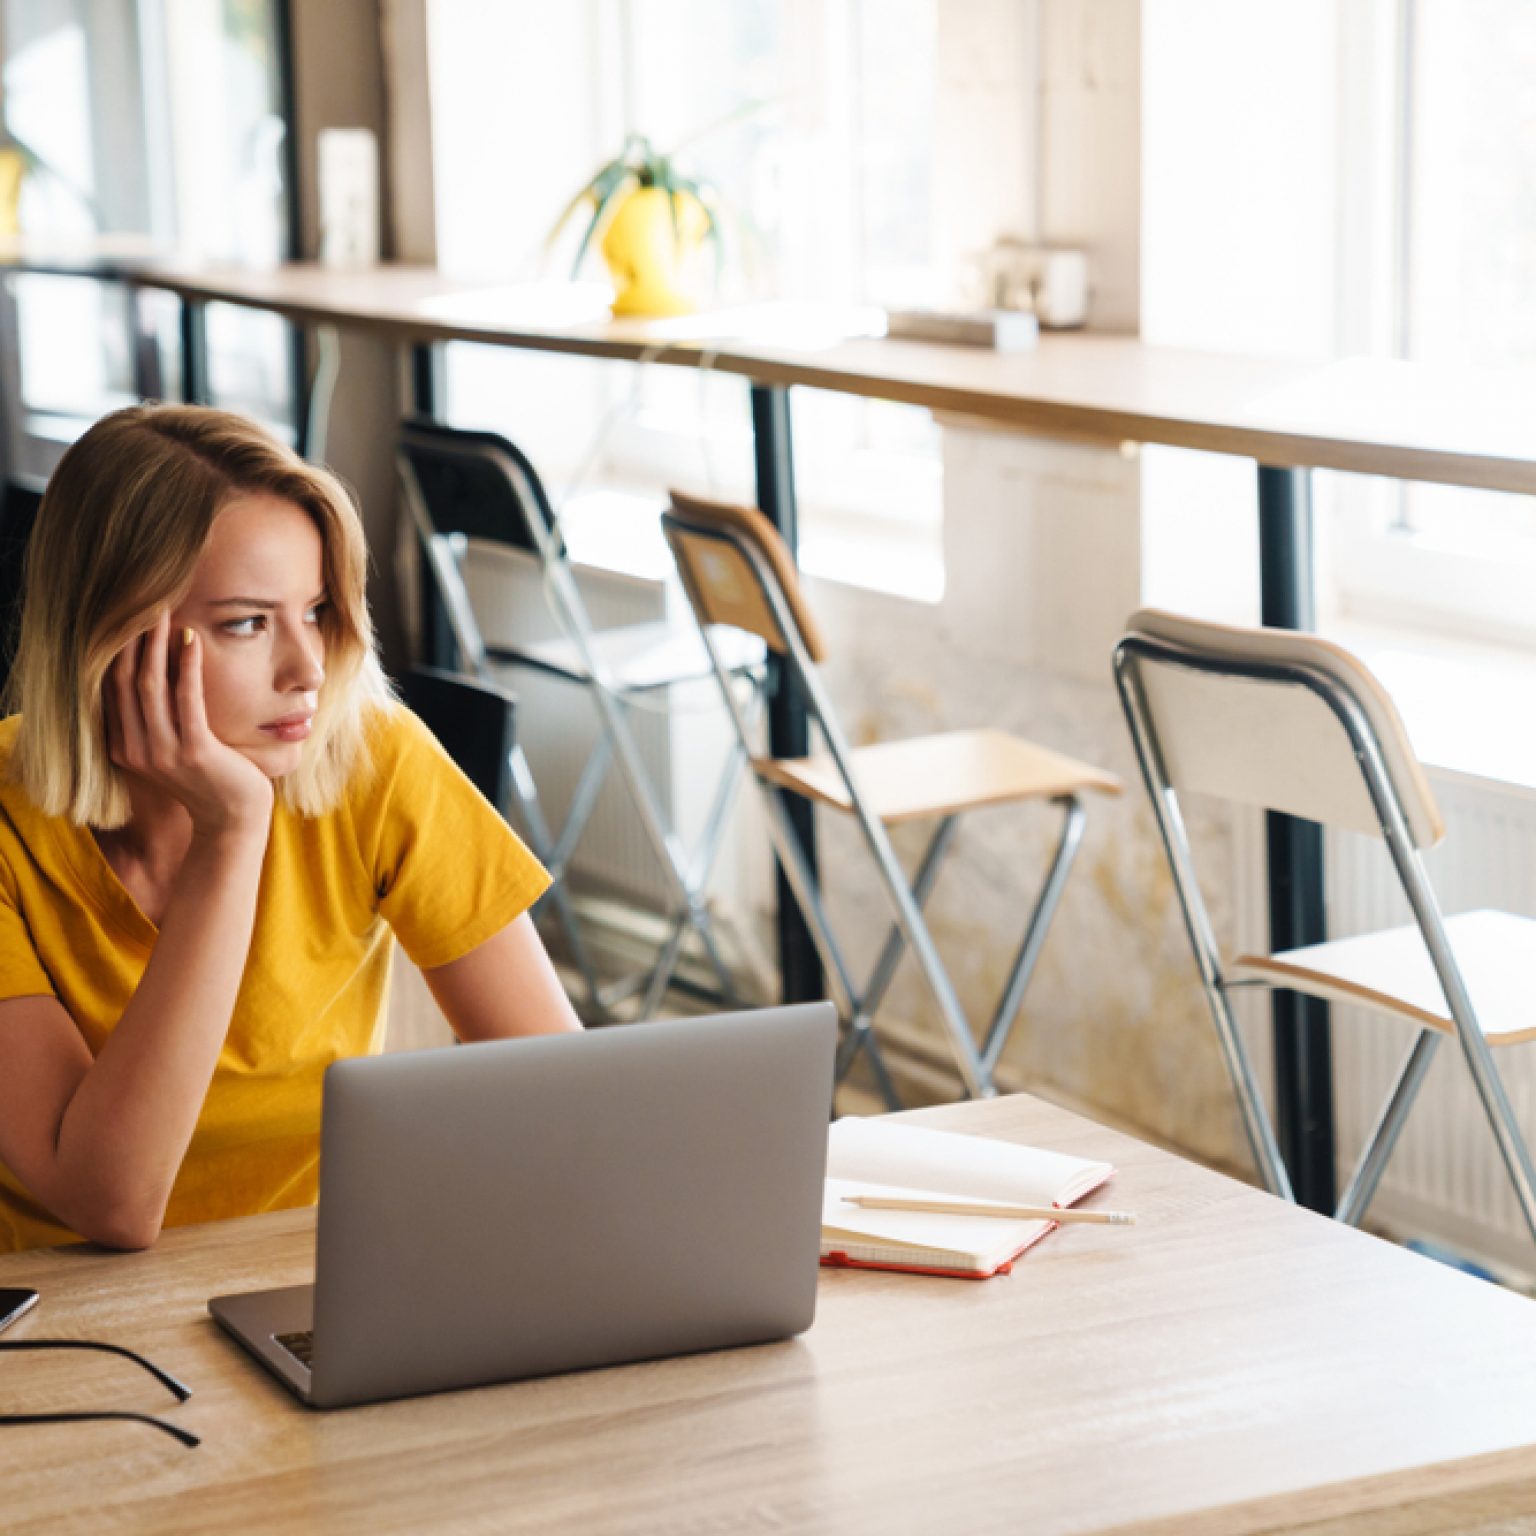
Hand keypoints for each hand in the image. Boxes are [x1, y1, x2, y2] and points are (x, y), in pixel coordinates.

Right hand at [105, 612, 273, 838]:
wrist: (232, 817)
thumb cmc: (209, 776)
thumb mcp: (171, 747)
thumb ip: (155, 719)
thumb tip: (154, 670)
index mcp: (124, 747)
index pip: (112, 689)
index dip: (118, 651)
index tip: (129, 617)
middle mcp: (136, 750)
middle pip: (126, 681)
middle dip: (134, 640)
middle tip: (144, 603)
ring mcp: (163, 753)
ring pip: (151, 686)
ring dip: (157, 645)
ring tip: (164, 612)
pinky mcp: (194, 752)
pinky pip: (187, 700)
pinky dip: (187, 666)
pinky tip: (191, 640)